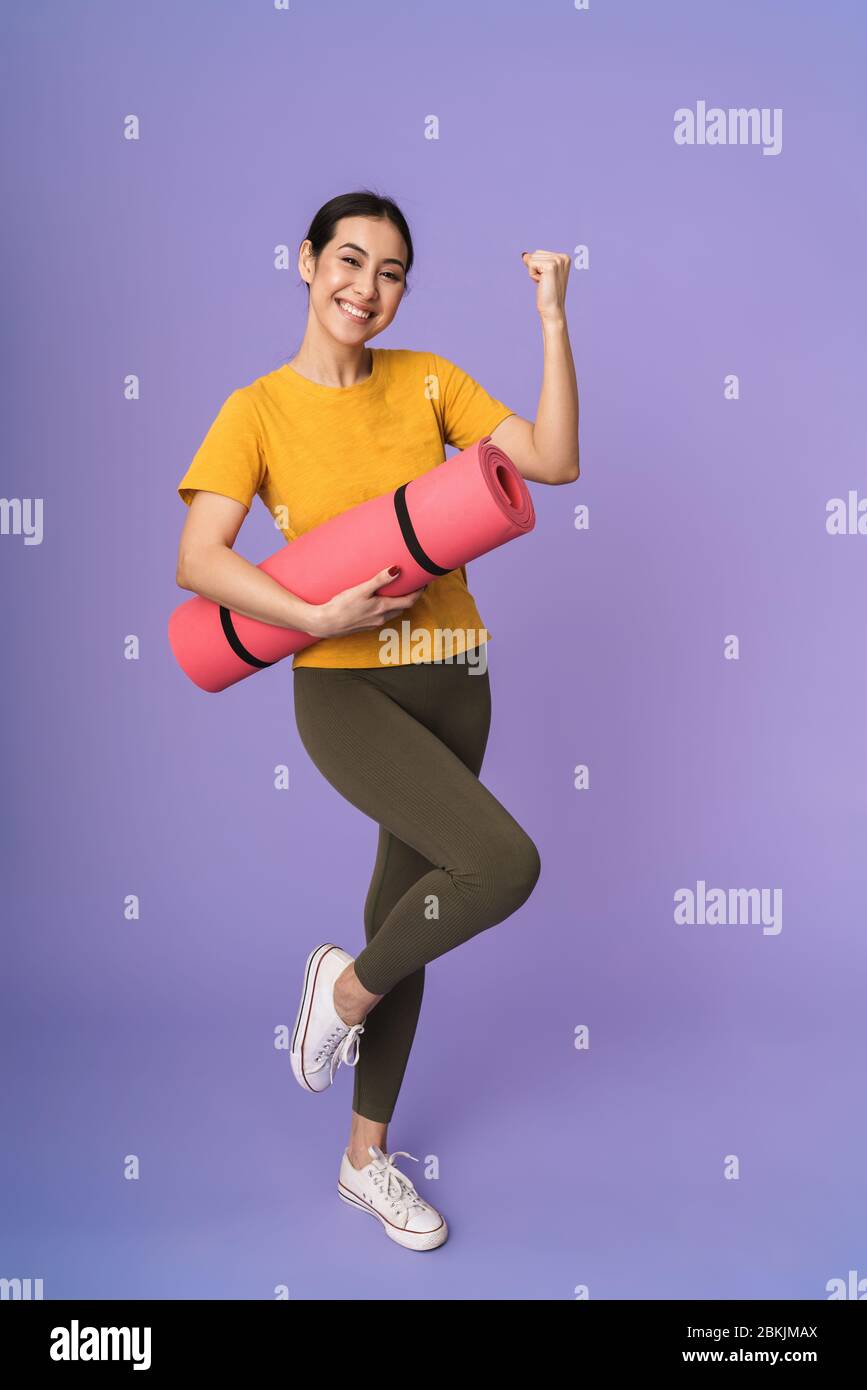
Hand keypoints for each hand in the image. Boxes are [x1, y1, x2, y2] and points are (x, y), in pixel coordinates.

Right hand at [308, 565, 427, 639]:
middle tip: (413, 584)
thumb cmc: (341, 606)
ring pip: (392, 613)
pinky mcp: (365, 626)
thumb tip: (397, 570)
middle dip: (410, 597)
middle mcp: (381, 618)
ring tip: (398, 591)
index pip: (409, 601)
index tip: (424, 582)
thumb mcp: (361, 590)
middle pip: (402, 607)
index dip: (419, 592)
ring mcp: (373, 623)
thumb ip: (379, 580)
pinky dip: (386, 609)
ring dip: (398, 603)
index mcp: (383, 608)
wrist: (325, 623)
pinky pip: (381, 617)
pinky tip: (379, 602)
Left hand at [520, 249, 569, 323]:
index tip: (548, 279)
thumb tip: (524, 255)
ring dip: (534, 272)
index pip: (540, 253)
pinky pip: (531, 264)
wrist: (552, 309)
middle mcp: (563, 257)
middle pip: (536, 253)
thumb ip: (535, 262)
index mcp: (564, 257)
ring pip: (532, 258)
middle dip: (535, 269)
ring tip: (544, 283)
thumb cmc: (548, 294)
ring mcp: (557, 261)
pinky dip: (532, 275)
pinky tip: (542, 283)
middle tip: (545, 282)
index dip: (539, 267)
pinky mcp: (550, 266)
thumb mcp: (542, 274)